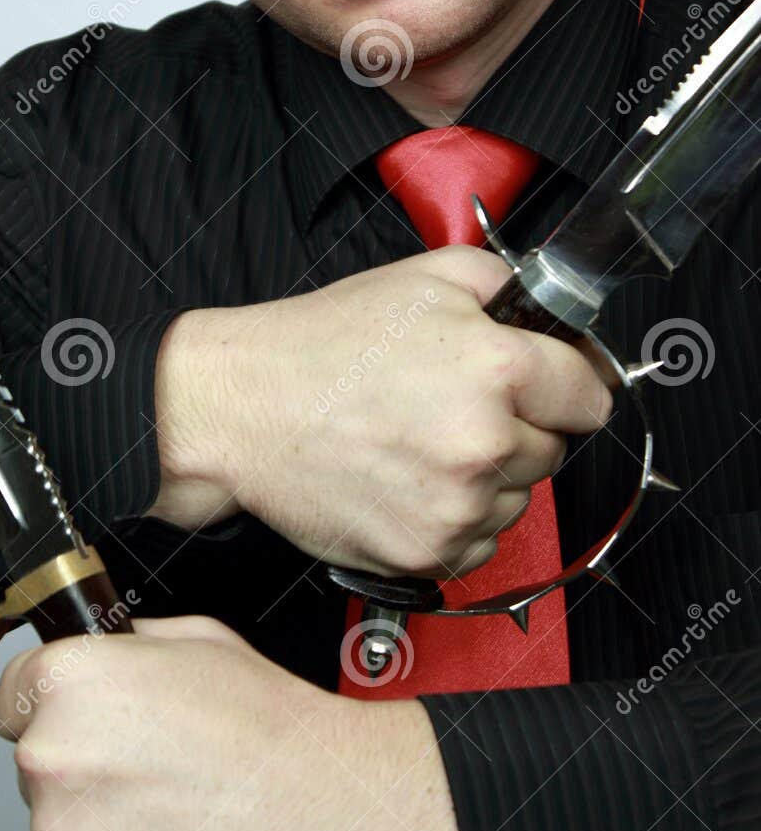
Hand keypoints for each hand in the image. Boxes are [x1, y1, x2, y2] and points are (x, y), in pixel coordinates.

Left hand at [0, 615, 465, 830]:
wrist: (332, 815)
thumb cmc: (277, 730)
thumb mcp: (199, 640)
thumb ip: (127, 647)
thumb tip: (105, 655)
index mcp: (71, 684)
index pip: (9, 695)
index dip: (46, 705)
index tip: (77, 721)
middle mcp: (54, 761)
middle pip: (39, 765)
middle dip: (84, 765)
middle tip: (153, 768)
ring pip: (64, 830)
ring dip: (103, 825)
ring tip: (179, 813)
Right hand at [151, 246, 612, 577]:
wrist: (240, 410)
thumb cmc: (321, 346)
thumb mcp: (421, 277)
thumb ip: (504, 285)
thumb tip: (550, 314)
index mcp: (496, 368)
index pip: (591, 396)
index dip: (568, 385)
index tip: (549, 387)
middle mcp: (485, 443)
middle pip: (554, 450)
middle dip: (517, 428)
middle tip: (450, 406)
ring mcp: (458, 506)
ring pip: (517, 499)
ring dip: (486, 478)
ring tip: (419, 443)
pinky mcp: (428, 553)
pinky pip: (479, 543)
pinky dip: (454, 519)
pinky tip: (407, 482)